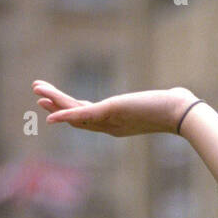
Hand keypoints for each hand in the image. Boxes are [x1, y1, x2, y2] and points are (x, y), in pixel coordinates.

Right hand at [32, 80, 196, 136]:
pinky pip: (83, 114)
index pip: (90, 119)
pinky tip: (50, 115)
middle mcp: (111, 126)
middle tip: (38, 96)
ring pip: (75, 113)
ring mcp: (110, 121)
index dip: (71, 111)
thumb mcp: (162, 103)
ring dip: (54, 103)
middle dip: (57, 107)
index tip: (57, 103)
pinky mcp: (110, 112)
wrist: (181, 114)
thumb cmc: (176, 109)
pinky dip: (65, 115)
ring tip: (37, 91)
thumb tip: (176, 94)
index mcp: (118, 125)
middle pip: (78, 118)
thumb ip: (161, 101)